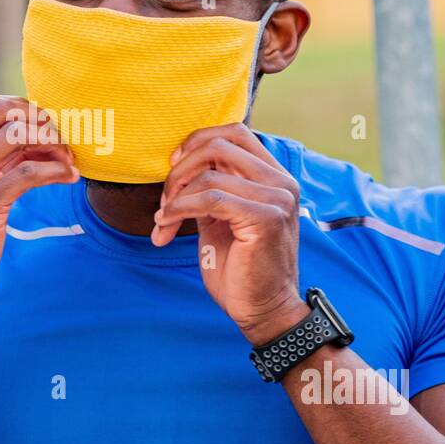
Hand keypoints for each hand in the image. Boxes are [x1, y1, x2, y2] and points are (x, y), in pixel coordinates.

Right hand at [0, 94, 76, 305]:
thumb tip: (33, 134)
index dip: (20, 108)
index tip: (40, 126)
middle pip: (2, 110)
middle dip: (37, 118)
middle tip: (58, 138)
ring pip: (17, 135)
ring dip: (51, 141)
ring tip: (66, 158)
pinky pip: (29, 173)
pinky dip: (56, 169)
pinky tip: (69, 176)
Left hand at [152, 124, 306, 344]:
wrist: (264, 311)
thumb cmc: (240, 268)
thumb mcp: (221, 218)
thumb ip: (210, 188)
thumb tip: (179, 164)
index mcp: (273, 176)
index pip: (234, 132)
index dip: (197, 142)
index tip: (174, 167)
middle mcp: (281, 182)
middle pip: (218, 144)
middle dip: (180, 168)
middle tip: (165, 198)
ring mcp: (277, 199)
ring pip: (209, 174)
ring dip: (175, 196)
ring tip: (163, 219)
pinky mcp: (265, 219)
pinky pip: (210, 199)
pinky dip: (180, 209)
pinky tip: (166, 225)